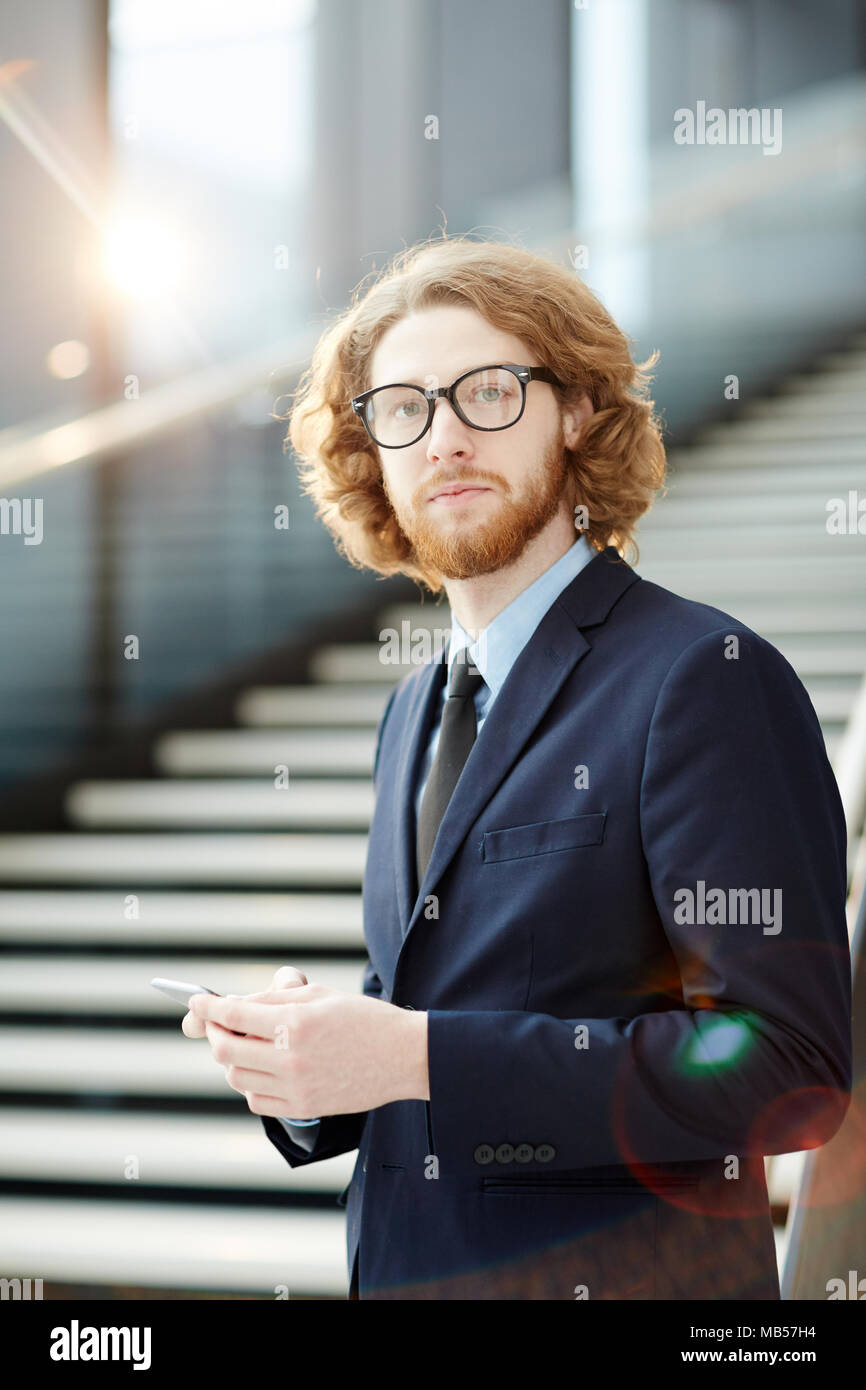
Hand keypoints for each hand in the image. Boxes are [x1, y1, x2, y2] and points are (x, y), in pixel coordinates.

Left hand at [187, 984, 428, 1116]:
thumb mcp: (318, 995)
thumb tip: (234, 1006)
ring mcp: (295, 1088)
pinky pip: (256, 1100)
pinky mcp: (303, 1108)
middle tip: (217, 1023)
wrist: (403, 1057)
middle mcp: (290, 1059)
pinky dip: (249, 1084)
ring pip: (236, 1077)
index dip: (207, 1007)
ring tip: (243, 1045)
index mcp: (294, 1023)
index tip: (195, 1001)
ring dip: (230, 1059)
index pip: (233, 1015)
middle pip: (224, 1050)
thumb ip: (273, 1000)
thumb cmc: (363, 1018)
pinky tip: (262, 1069)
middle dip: (213, 1033)